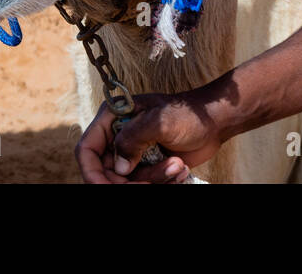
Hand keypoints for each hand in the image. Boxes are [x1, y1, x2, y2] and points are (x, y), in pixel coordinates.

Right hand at [75, 90, 223, 183]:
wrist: (215, 122)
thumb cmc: (189, 114)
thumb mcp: (161, 121)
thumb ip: (133, 138)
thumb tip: (118, 168)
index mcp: (113, 118)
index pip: (87, 150)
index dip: (92, 173)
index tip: (107, 186)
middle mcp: (117, 137)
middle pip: (106, 174)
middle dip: (130, 182)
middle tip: (152, 183)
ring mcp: (131, 153)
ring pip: (126, 182)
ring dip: (152, 181)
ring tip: (178, 166)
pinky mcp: (145, 166)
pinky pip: (141, 184)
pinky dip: (160, 183)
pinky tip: (180, 169)